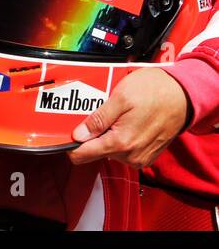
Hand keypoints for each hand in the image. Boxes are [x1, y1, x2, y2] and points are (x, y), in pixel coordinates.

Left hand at [69, 68, 189, 167]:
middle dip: (91, 134)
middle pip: (95, 151)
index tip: (63, 134)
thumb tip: (78, 135)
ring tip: (116, 114)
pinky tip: (126, 121)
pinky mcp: (146, 155)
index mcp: (121, 143)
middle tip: (98, 112)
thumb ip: (98, 119)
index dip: (70, 144)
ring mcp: (140, 157)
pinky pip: (123, 149)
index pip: (83, 155)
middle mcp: (130, 156)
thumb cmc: (154, 91)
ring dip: (107, 134)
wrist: (184, 95)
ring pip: (109, 150)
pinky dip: (119, 136)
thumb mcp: (120, 98)